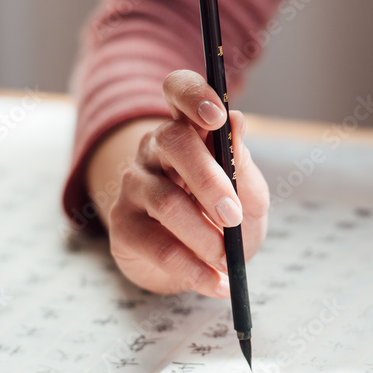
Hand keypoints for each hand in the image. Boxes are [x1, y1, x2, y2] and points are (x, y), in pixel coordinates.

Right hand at [99, 69, 269, 296]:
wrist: (198, 266)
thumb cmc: (224, 219)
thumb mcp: (248, 196)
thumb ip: (242, 165)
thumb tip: (238, 122)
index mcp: (189, 129)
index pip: (179, 89)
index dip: (195, 95)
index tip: (218, 115)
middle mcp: (156, 148)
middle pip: (175, 143)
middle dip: (209, 180)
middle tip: (234, 216)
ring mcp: (134, 184)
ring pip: (167, 201)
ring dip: (204, 235)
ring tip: (226, 259)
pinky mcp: (124, 225)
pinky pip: (157, 245)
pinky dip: (193, 269)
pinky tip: (216, 283)